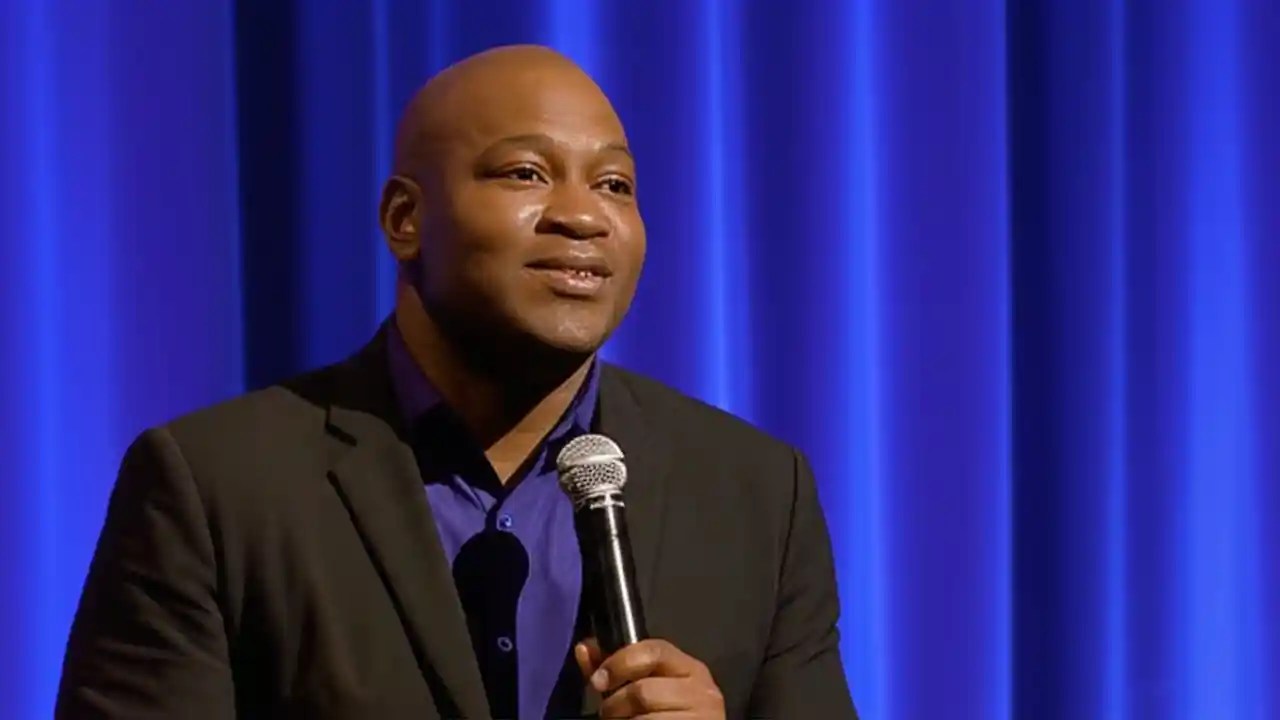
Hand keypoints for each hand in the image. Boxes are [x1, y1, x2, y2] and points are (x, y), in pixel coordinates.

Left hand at [574, 637, 724, 718]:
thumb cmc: (668, 712)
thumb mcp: (645, 686)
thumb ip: (614, 668)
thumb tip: (583, 647)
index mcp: (690, 668)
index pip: (654, 650)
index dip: (620, 663)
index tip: (598, 681)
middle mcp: (702, 690)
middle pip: (644, 690)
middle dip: (617, 704)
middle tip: (610, 714)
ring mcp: (701, 716)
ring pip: (645, 718)